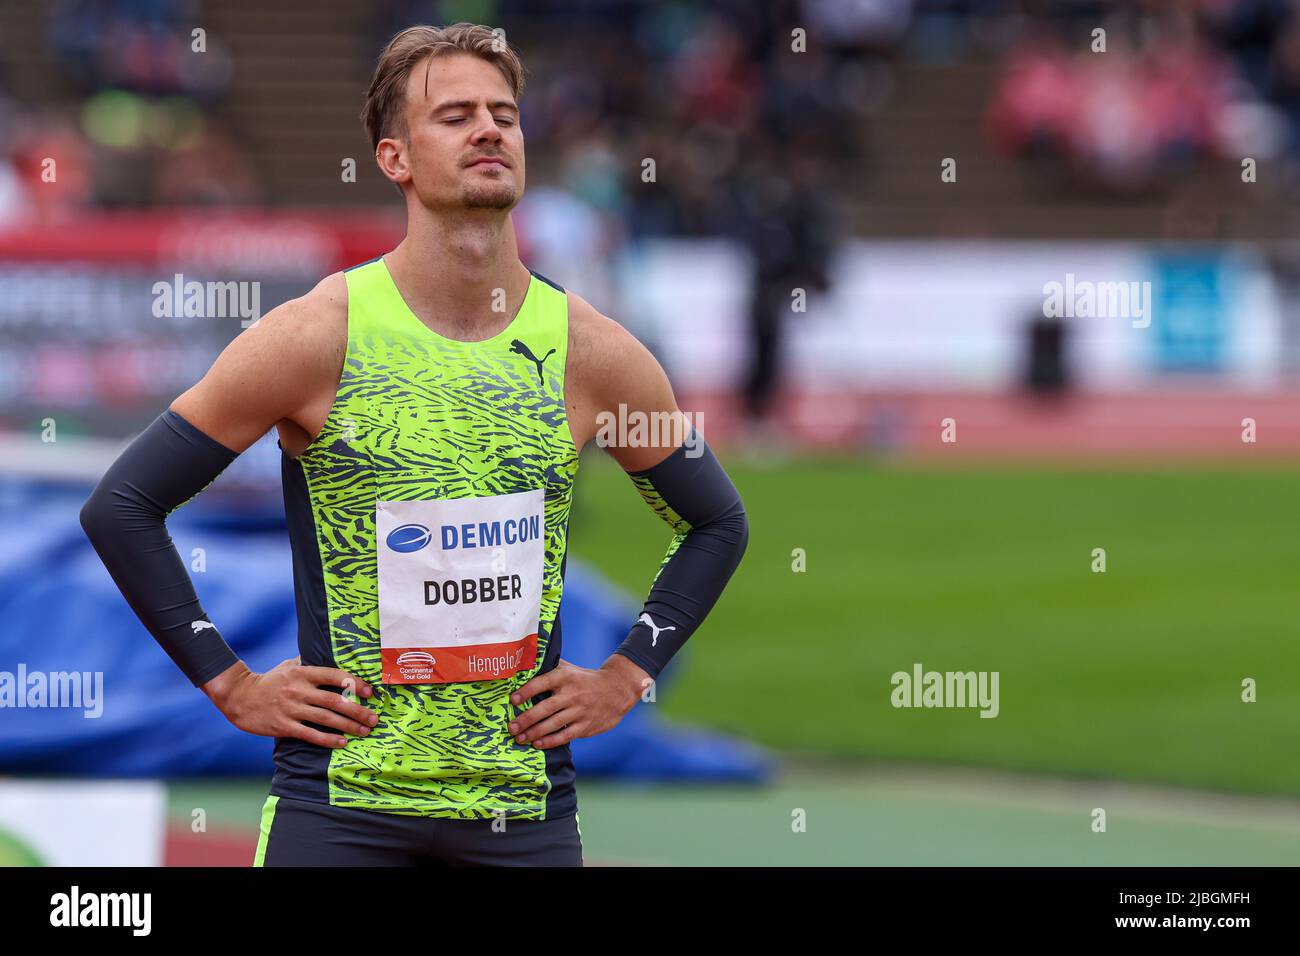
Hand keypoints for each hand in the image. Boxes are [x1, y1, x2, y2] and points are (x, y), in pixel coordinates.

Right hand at [202, 657, 377, 748]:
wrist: (239, 696)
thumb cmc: (269, 681)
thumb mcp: (289, 666)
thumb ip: (310, 663)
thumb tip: (332, 656)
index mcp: (303, 673)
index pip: (334, 676)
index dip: (355, 683)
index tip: (371, 692)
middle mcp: (299, 690)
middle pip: (335, 701)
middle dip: (358, 711)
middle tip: (374, 718)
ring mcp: (291, 709)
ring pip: (326, 718)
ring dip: (348, 726)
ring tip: (364, 732)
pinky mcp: (283, 726)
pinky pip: (310, 734)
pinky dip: (328, 739)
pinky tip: (342, 742)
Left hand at [507, 656, 650, 749]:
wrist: (617, 689)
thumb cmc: (585, 679)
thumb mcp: (569, 668)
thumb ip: (548, 667)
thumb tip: (522, 665)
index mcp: (565, 677)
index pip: (542, 683)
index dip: (526, 691)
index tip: (513, 700)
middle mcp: (572, 694)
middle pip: (545, 708)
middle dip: (525, 719)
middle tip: (511, 727)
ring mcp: (580, 711)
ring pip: (553, 724)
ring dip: (534, 733)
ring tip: (519, 738)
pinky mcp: (586, 726)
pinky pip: (565, 735)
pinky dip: (550, 741)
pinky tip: (538, 744)